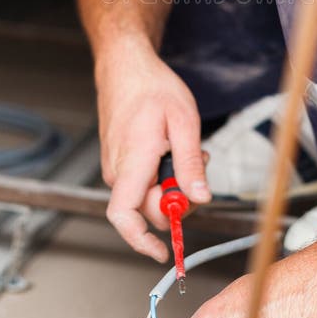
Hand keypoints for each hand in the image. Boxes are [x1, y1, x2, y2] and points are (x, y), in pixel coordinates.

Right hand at [96, 36, 210, 260]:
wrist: (126, 66)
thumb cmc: (152, 88)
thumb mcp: (184, 122)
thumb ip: (190, 165)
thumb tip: (199, 199)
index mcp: (132, 162)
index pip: (124, 216)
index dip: (141, 241)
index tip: (164, 251)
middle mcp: (118, 169)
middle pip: (147, 209)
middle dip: (176, 200)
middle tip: (198, 168)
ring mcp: (116, 165)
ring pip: (147, 194)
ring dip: (172, 184)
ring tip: (188, 150)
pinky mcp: (120, 160)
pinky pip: (143, 181)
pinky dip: (162, 174)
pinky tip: (174, 149)